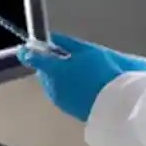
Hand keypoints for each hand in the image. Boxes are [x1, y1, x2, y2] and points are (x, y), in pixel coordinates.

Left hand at [18, 33, 145, 121]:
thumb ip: (66, 43)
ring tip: (80, 73)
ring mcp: (58, 99)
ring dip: (59, 77)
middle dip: (51, 64)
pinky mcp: (66, 109)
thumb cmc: (103, 72)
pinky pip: (60, 93)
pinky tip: (82, 85)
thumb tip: (51, 36)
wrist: (116, 103)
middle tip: (69, 59)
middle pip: (43, 71)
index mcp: (53, 69)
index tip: (28, 47)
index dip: (28, 51)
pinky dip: (66, 88)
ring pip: (51, 83)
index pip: (32, 58)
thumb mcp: (87, 51)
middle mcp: (51, 85)